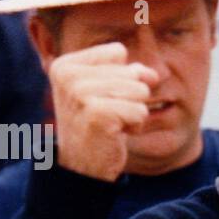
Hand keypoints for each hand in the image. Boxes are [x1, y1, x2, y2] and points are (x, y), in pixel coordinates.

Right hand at [49, 42, 157, 180]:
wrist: (83, 166)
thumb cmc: (97, 125)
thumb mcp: (108, 91)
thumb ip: (129, 72)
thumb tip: (152, 75)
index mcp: (65, 65)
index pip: (117, 52)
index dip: (120, 77)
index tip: (101, 98)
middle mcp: (68, 76)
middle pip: (131, 72)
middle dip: (129, 97)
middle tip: (107, 115)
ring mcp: (80, 94)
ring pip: (139, 90)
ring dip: (134, 111)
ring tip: (112, 123)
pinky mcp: (97, 114)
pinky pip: (140, 111)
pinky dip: (135, 126)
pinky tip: (116, 134)